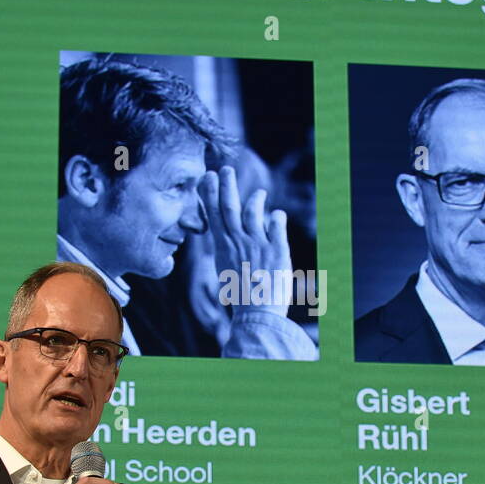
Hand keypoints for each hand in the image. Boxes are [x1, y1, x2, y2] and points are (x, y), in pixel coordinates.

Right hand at [201, 166, 292, 317]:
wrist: (257, 314)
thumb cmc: (242, 298)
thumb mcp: (227, 273)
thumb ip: (229, 252)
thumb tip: (228, 239)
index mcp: (223, 249)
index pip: (213, 215)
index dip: (209, 195)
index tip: (206, 178)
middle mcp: (239, 242)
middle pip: (230, 207)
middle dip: (226, 186)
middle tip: (224, 169)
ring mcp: (258, 244)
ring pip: (254, 212)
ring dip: (255, 199)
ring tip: (258, 193)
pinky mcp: (277, 248)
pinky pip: (277, 224)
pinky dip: (277, 217)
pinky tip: (277, 214)